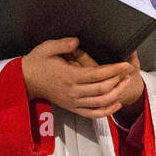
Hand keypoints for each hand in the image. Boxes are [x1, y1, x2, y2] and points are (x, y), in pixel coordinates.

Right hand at [21, 37, 137, 118]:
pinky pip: (92, 114)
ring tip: (126, 83)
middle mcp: (73, 91)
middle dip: (118, 81)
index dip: (114, 70)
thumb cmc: (37, 62)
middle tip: (129, 72)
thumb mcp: (47, 48)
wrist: (26, 81)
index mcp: (69, 76)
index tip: (125, 64)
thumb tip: (78, 41)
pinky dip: (106, 111)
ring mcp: (73, 102)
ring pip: (100, 102)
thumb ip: (63, 43)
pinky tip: (116, 104)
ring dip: (116, 94)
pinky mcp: (72, 108)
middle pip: (102, 90)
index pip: (97, 74)